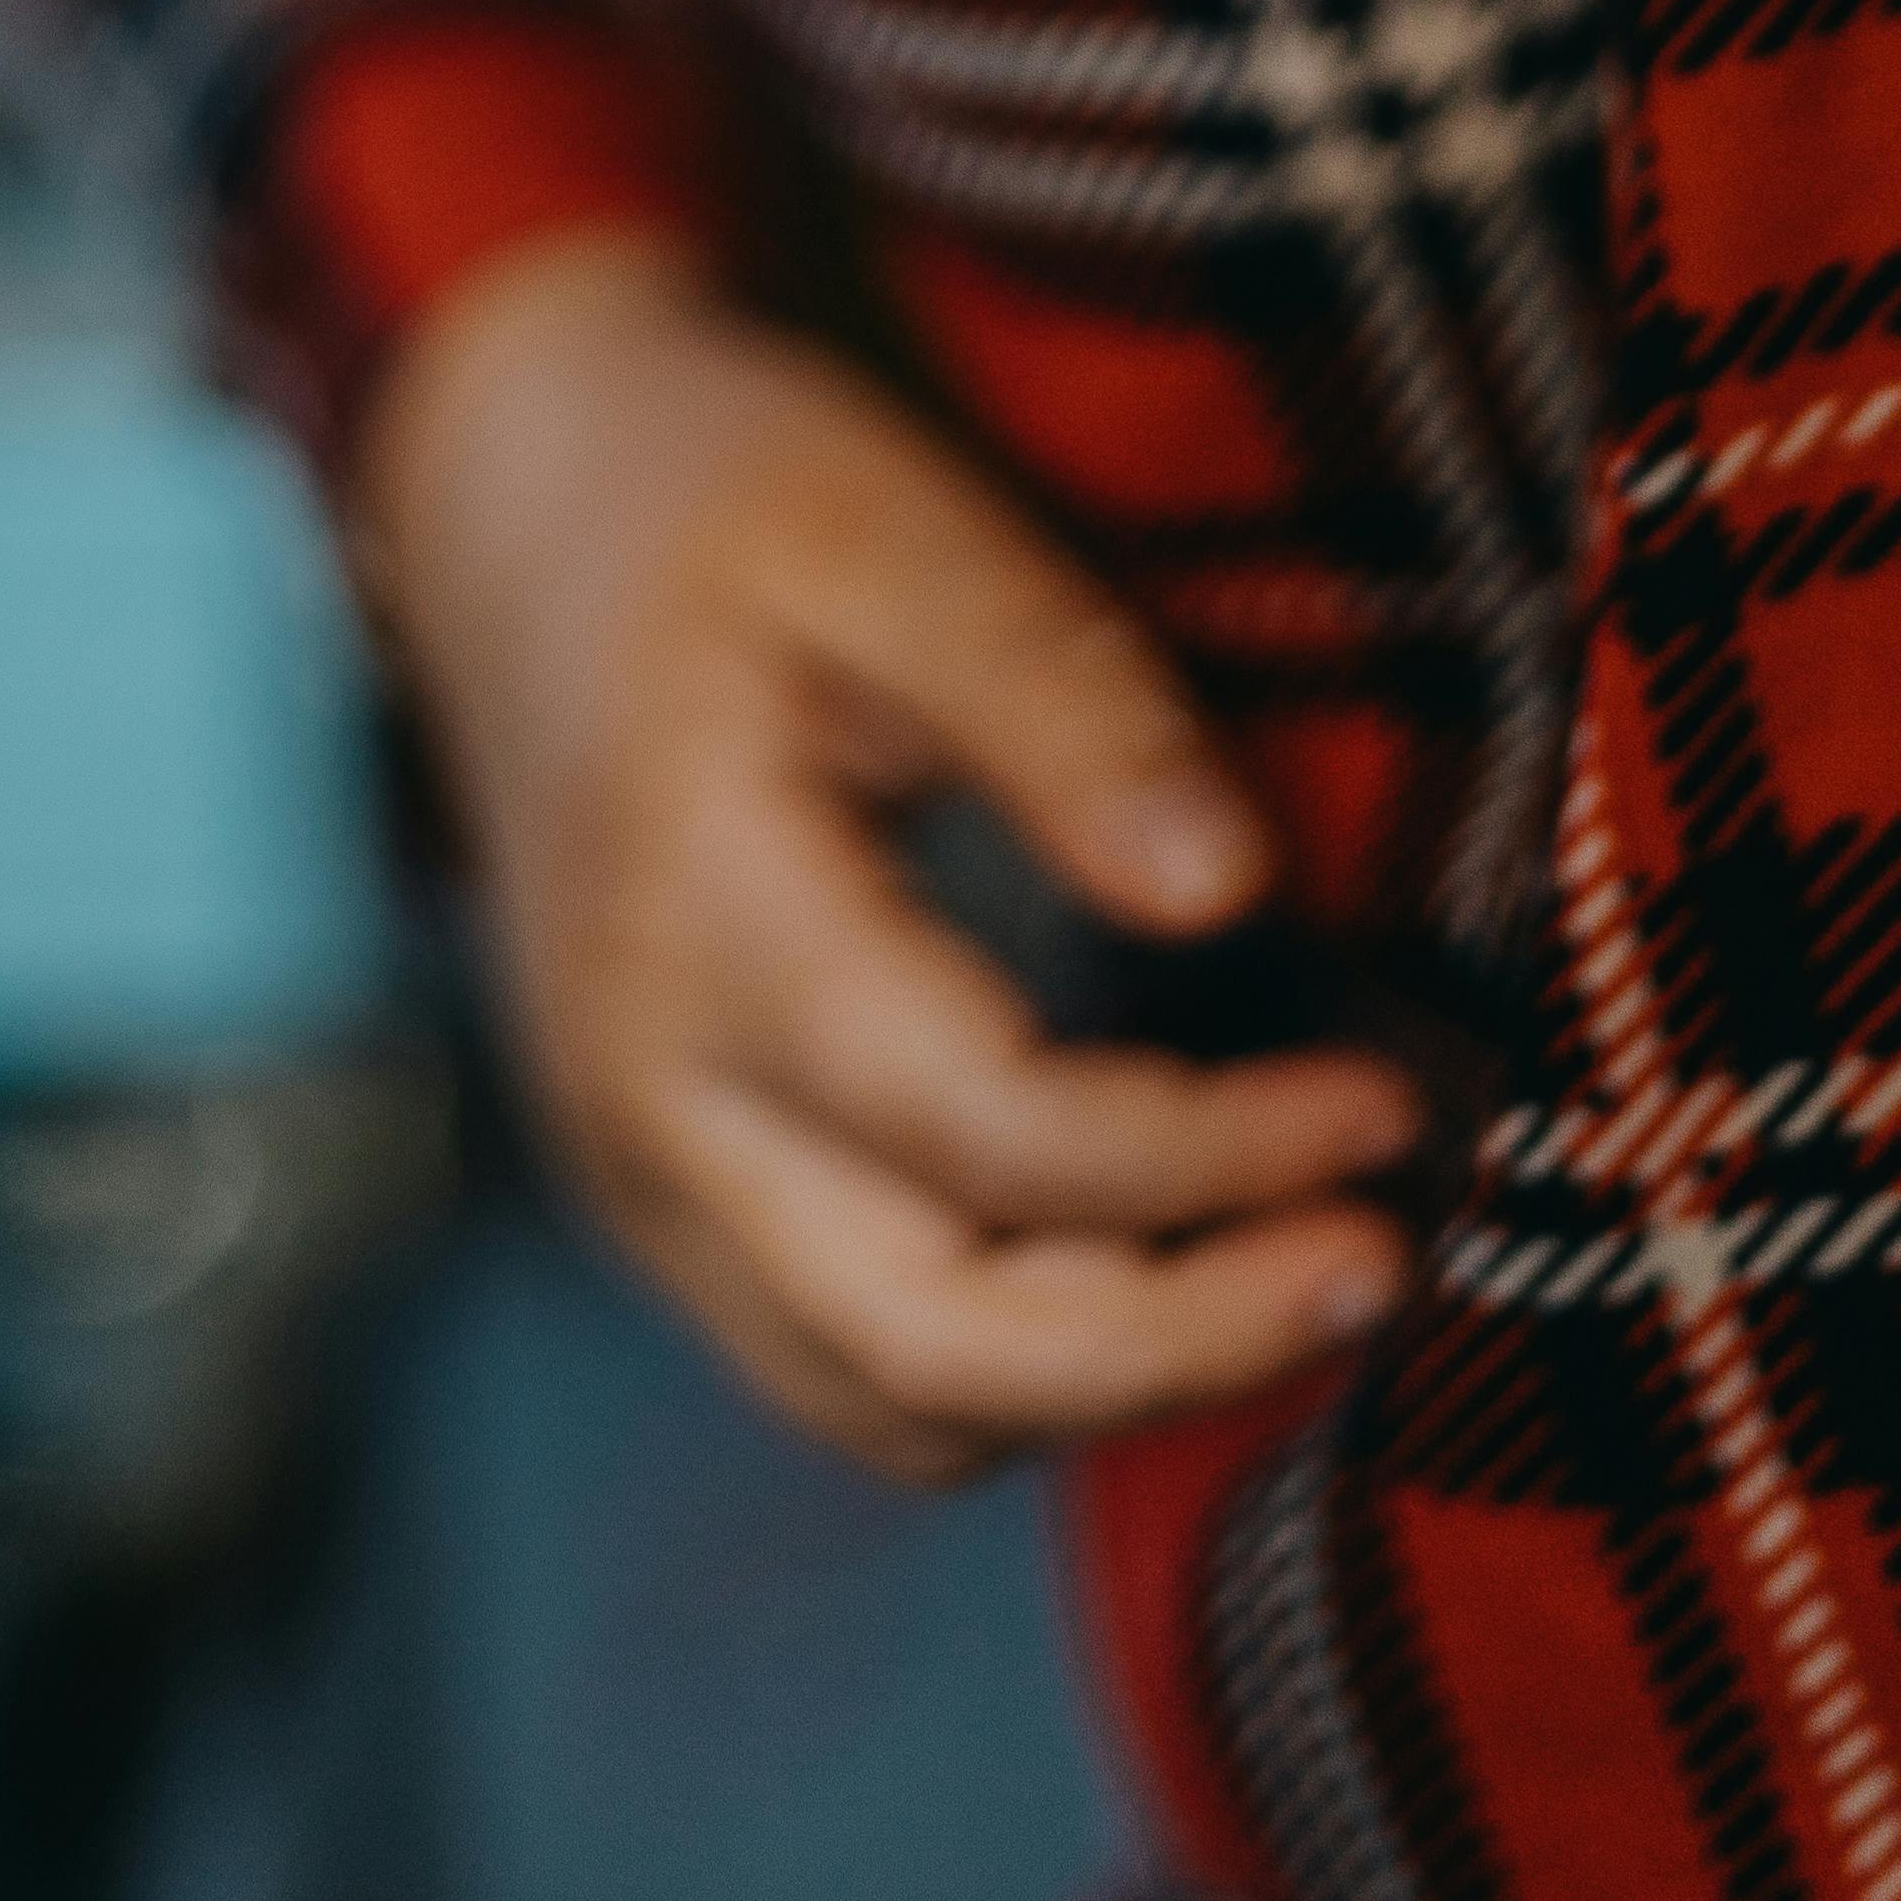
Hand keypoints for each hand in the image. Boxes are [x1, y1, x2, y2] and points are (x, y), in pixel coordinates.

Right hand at [352, 231, 1417, 1487]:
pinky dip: (1024, 1365)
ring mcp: (642, 1171)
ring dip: (1112, 1383)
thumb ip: (1061, 698)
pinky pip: (853, 1362)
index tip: (1383, 1099)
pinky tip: (1162, 1263)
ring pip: (891, 1400)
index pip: (985, 1134)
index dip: (1208, 1152)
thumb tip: (1228, 887)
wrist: (516, 515)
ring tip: (1301, 1270)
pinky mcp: (670, 1196)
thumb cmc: (716, 499)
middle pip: (923, 1347)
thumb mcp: (890, 527)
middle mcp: (648, 1099)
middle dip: (1177, 1348)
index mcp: (696, 922)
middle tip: (1375, 1263)